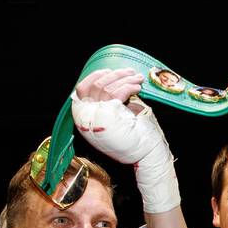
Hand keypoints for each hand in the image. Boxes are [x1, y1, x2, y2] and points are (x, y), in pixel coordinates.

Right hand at [72, 69, 179, 212]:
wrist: (145, 156)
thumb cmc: (134, 138)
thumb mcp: (116, 119)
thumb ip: (108, 104)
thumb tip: (113, 82)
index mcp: (85, 117)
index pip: (82, 89)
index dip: (94, 76)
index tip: (109, 71)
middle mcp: (87, 117)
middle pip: (96, 85)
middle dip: (116, 75)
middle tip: (131, 72)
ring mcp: (97, 117)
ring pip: (107, 87)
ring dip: (125, 79)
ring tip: (138, 79)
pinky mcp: (110, 116)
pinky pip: (117, 93)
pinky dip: (128, 86)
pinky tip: (137, 87)